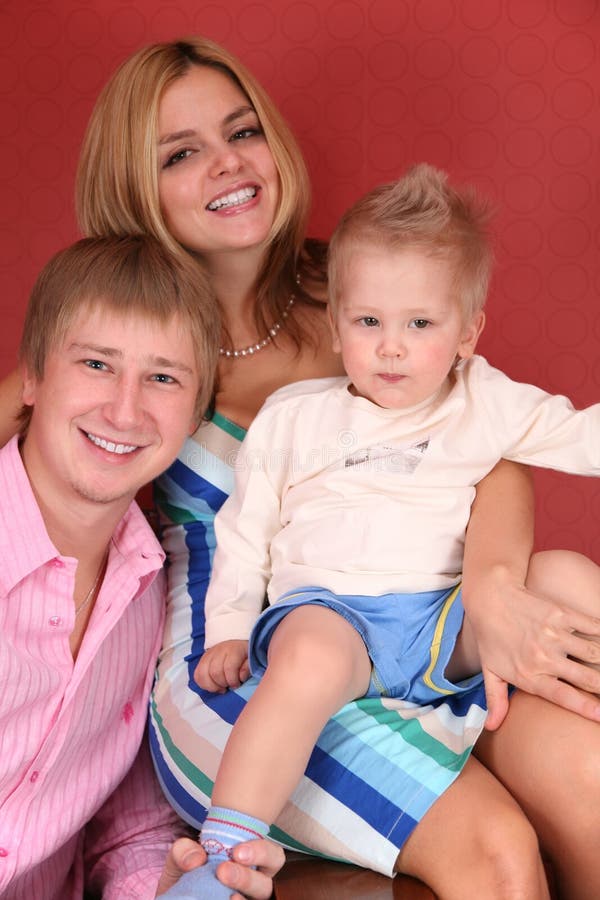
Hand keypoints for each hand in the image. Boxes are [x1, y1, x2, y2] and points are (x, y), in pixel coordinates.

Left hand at [156, 836, 284, 898]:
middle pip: (267, 884)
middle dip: (248, 876)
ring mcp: (245, 899)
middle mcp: (253, 885)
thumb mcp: (180, 857)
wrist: (175, 895)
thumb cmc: (184, 874)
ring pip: (261, 899)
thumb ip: (185, 850)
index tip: (238, 851)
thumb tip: (197, 858)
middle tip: (223, 871)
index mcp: (249, 863)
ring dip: (243, 888)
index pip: (272, 856)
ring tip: (225, 892)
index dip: (262, 852)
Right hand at [194, 640, 249, 691]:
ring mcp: (208, 655)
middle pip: (214, 672)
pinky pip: (197, 674)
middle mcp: (218, 651)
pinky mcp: (202, 660)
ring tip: (220, 688)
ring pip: (202, 674)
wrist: (235, 639)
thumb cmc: (244, 652)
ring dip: (211, 686)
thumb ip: (248, 668)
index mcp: (233, 650)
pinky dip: (203, 684)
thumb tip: (241, 678)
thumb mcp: (251, 657)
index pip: (229, 668)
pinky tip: (212, 686)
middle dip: (222, 684)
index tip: (237, 684)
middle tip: (228, 686)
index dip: (233, 681)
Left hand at [463, 564, 599, 730]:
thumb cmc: (490, 637)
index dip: (587, 708)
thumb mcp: (490, 670)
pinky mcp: (560, 614)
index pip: (564, 697)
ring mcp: (553, 634)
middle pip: (586, 678)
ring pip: (593, 653)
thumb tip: (492, 727)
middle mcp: (543, 657)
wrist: (489, 598)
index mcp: (528, 675)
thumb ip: (496, 699)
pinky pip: (591, 626)